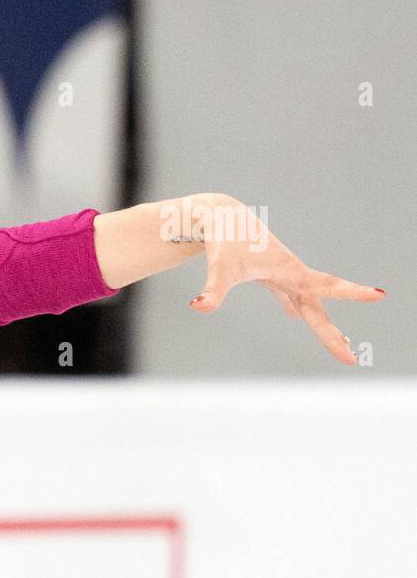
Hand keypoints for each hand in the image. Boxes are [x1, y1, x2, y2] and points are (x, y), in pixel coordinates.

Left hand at [189, 196, 385, 364]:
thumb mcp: (219, 267)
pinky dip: (294, 306)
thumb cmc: (223, 239)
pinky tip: (296, 317)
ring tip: (341, 343)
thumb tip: (197, 306)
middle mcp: (291, 273)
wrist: (218, 217)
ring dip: (321, 323)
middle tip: (351, 359)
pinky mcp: (268, 273)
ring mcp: (281, 274)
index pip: (326, 285)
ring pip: (307, 303)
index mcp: (289, 270)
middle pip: (317, 308)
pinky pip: (288, 294)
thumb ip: (212, 290)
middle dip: (332, 334)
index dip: (352, 292)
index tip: (379, 294)